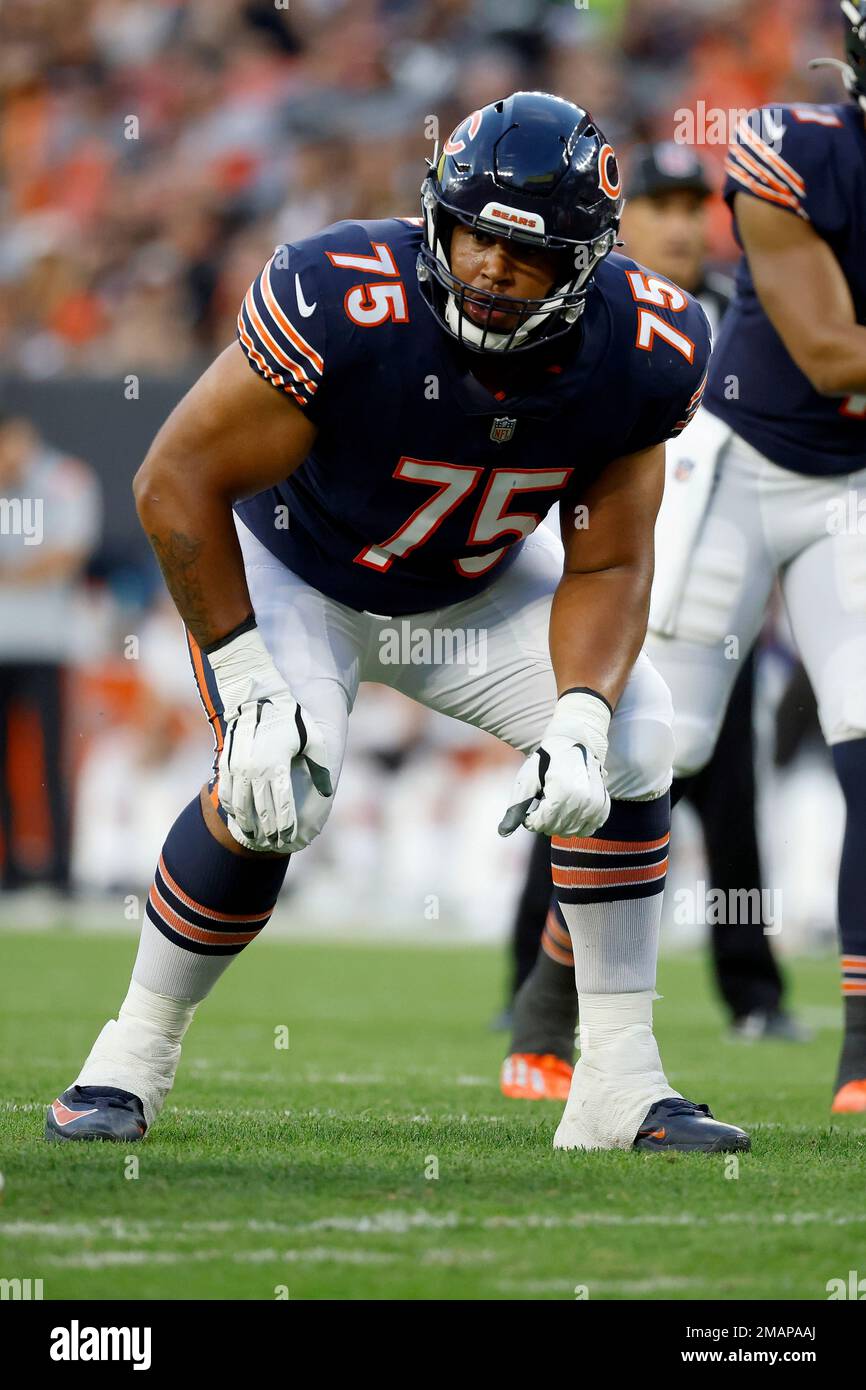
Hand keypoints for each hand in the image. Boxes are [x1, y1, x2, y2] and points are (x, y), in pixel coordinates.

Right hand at [207, 623, 331, 852]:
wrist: (255, 695)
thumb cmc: (290, 717)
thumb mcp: (312, 738)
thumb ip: (320, 766)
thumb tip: (327, 791)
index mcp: (276, 766)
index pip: (281, 807)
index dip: (286, 828)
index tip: (290, 841)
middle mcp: (254, 771)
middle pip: (261, 813)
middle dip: (268, 834)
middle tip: (274, 846)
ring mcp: (237, 769)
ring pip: (240, 808)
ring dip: (248, 827)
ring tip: (255, 839)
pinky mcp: (226, 764)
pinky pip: (226, 795)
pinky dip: (232, 810)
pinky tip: (239, 819)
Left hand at [499, 690, 610, 839]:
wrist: (575, 743)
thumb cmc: (547, 760)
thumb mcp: (527, 778)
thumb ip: (516, 806)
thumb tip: (503, 832)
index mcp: (563, 792)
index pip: (543, 823)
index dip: (531, 820)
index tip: (530, 811)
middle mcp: (583, 800)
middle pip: (556, 829)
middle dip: (544, 821)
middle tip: (543, 804)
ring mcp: (596, 805)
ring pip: (571, 832)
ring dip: (559, 823)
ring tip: (556, 804)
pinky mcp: (603, 807)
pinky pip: (588, 830)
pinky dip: (576, 825)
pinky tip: (569, 811)